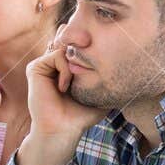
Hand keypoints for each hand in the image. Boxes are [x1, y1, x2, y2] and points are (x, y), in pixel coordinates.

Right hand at [14, 37, 104, 164]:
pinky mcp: (35, 68)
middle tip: (89, 55)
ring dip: (75, 63)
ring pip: (64, 45)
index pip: (77, 42)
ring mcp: (44, 64)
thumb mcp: (100, 94)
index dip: (88, 42)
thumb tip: (128, 66)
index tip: (101, 53)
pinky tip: (64, 87)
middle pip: (68, 35)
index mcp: (66, 67)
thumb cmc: (81, 116)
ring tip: (74, 84)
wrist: (63, 130)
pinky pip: (56, 56)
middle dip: (81, 43)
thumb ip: (108, 78)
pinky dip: (65, 70)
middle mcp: (54, 63)